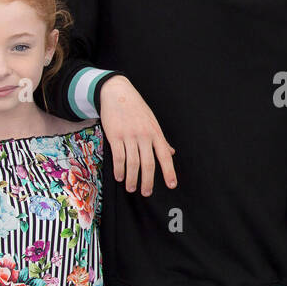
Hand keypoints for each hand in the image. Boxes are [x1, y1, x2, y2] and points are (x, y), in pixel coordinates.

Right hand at [98, 75, 176, 195]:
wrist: (117, 92)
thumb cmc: (136, 108)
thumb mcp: (152, 122)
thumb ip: (161, 139)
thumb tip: (172, 152)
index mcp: (155, 133)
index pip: (165, 156)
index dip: (169, 172)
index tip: (171, 185)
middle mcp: (144, 135)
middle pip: (148, 164)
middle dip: (148, 181)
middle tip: (146, 193)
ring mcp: (129, 136)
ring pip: (132, 163)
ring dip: (131, 178)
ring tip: (131, 188)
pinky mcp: (115, 136)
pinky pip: (118, 157)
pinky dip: (119, 169)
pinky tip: (119, 176)